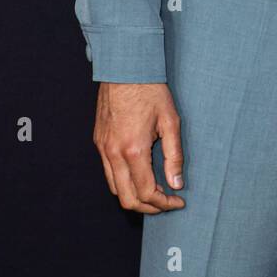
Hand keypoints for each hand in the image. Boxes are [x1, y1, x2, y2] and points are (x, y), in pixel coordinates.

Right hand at [93, 82, 185, 213]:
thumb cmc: (151, 92)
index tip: (178, 202)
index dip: (164, 204)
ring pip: (115, 188)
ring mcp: (102, 149)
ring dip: (135, 196)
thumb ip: (174, 156)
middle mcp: (114, 154)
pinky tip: (140, 175)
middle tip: (167, 203)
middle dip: (149, 207)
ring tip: (156, 191)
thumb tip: (177, 184)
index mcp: (133, 150)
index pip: (147, 192)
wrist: (125, 69)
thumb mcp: (171, 122)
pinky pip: (108, 173)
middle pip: (127, 198)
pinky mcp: (98, 142)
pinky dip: (123, 182)